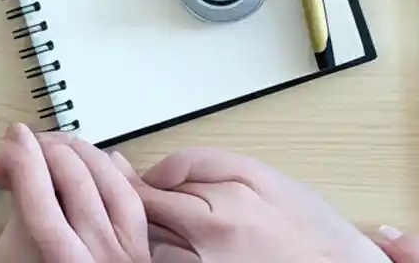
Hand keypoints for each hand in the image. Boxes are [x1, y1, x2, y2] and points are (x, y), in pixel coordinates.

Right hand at [0, 124, 150, 262]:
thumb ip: (23, 221)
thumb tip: (18, 172)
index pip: (42, 204)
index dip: (24, 165)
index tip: (11, 141)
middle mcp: (105, 259)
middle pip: (78, 185)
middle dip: (46, 152)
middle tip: (20, 144)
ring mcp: (130, 253)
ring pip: (113, 183)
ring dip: (83, 153)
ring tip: (56, 144)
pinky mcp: (142, 249)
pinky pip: (133, 199)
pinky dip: (114, 173)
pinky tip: (100, 159)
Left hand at [113, 146, 390, 262]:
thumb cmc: (306, 225)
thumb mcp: (258, 174)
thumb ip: (201, 165)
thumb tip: (155, 169)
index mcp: (219, 214)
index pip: (146, 194)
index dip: (123, 179)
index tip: (112, 169)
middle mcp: (206, 252)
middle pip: (141, 227)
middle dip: (125, 205)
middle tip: (112, 186)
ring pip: (147, 254)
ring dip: (137, 234)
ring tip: (135, 218)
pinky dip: (157, 255)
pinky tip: (162, 243)